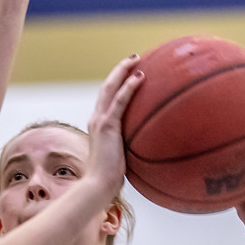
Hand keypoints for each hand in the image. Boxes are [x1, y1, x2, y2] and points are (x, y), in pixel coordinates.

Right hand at [85, 56, 143, 196]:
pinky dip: (129, 87)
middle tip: (134, 59)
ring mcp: (100, 121)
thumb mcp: (121, 159)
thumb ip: (130, 149)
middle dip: (119, 71)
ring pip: (110, 88)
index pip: (107, 99)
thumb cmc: (110, 179)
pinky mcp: (106, 126)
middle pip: (107, 87)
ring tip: (137, 60)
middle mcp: (96, 119)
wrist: (98, 185)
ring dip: (123, 72)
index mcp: (99, 125)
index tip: (129, 74)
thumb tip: (148, 151)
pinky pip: (119, 101)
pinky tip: (140, 77)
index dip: (117, 84)